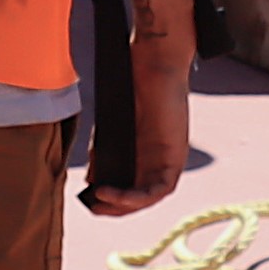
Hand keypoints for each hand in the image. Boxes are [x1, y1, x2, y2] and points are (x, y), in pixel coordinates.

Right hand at [79, 26, 197, 215]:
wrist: (155, 61)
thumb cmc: (134, 85)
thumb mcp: (115, 126)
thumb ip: (107, 154)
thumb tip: (95, 181)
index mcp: (148, 150)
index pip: (134, 185)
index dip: (114, 199)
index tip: (91, 199)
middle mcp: (161, 158)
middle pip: (142, 195)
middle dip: (117, 207)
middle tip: (93, 208)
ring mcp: (171, 158)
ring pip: (151, 196)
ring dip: (126, 205)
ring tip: (101, 202)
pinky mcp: (176, 156)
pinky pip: (161, 188)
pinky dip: (138, 197)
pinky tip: (115, 194)